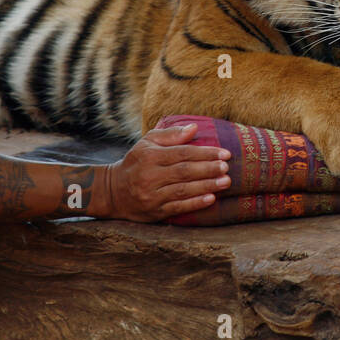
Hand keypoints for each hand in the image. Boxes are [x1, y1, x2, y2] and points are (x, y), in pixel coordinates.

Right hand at [102, 122, 231, 221]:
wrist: (112, 192)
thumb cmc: (136, 162)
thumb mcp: (147, 143)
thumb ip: (171, 135)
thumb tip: (194, 128)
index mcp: (150, 156)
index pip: (182, 153)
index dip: (205, 153)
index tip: (225, 153)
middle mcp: (150, 176)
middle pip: (184, 171)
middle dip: (208, 169)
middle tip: (226, 167)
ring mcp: (151, 195)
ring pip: (183, 190)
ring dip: (207, 186)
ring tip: (225, 182)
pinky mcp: (154, 211)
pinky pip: (177, 207)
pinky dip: (195, 203)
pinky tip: (211, 199)